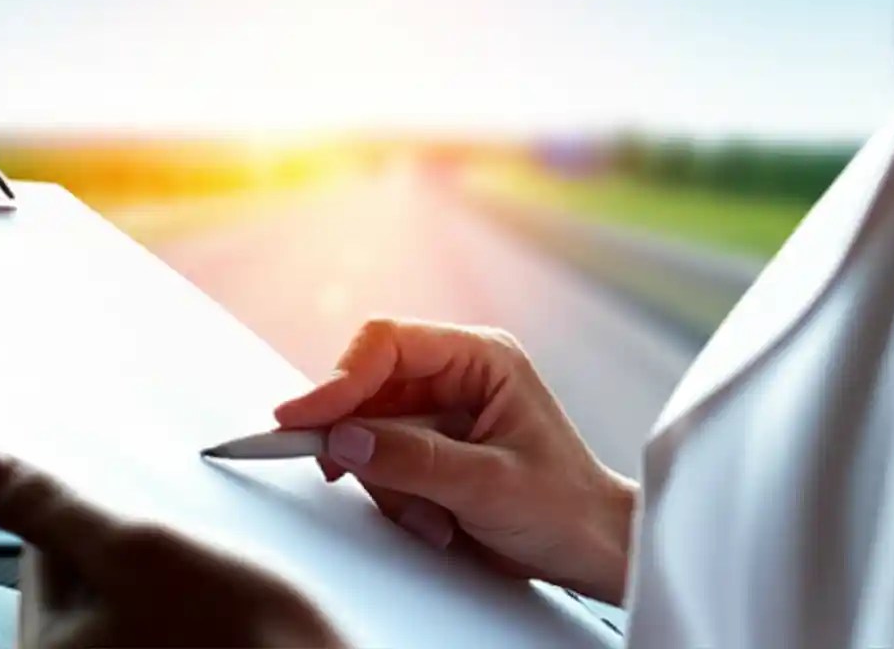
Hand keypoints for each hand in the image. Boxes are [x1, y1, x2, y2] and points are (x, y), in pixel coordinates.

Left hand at [0, 444, 344, 647]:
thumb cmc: (242, 640)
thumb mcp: (138, 549)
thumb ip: (51, 506)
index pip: (43, 553)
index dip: (96, 520)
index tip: (136, 519)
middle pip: (88, 578)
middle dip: (136, 552)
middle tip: (187, 562)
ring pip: (135, 595)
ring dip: (171, 574)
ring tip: (214, 589)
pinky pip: (170, 620)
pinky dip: (195, 605)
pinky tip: (226, 609)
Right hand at [275, 319, 636, 604]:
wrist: (592, 549)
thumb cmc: (567, 507)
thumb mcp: (489, 485)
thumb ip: (415, 460)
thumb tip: (344, 439)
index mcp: (480, 356)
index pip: (388, 345)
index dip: (339, 379)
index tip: (300, 419)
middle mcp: (454, 374)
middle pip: (366, 388)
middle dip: (364, 444)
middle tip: (349, 476)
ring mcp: (437, 412)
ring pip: (365, 434)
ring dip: (390, 485)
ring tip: (437, 518)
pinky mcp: (426, 448)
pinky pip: (378, 465)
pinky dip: (396, 499)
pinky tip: (436, 521)